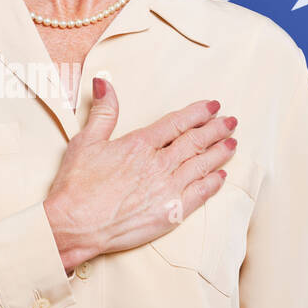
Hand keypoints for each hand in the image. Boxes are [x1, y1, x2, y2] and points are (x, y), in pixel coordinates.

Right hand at [43, 79, 237, 272]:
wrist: (75, 225)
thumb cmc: (76, 186)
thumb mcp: (85, 141)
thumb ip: (103, 112)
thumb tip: (105, 83)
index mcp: (140, 144)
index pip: (177, 123)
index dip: (198, 113)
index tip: (212, 106)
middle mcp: (159, 164)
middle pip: (195, 142)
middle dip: (216, 129)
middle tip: (231, 122)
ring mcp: (167, 189)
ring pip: (202, 165)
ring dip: (219, 153)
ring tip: (233, 143)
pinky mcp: (171, 213)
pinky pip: (200, 194)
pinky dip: (212, 183)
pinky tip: (221, 176)